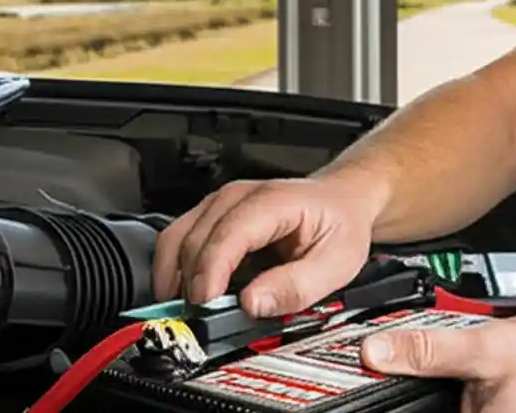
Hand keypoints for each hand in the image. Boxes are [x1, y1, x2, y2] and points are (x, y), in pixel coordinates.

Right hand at [152, 177, 378, 316]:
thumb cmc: (340, 225)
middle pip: (195, 238)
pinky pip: (178, 240)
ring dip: (175, 277)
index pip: (229, 233)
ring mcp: (221, 203)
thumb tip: (252, 303)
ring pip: (177, 237)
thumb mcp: (337, 262)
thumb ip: (297, 286)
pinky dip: (175, 270)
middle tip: (199, 320)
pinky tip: (189, 292)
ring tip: (189, 310)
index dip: (211, 271)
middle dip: (190, 283)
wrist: (341, 201)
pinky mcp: (211, 216)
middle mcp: (239, 196)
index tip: (205, 304)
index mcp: (273, 201)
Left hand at [360, 313, 515, 412]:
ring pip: (447, 410)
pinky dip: (458, 395)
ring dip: (441, 395)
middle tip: (446, 373)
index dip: (397, 410)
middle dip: (421, 397)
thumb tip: (377, 352)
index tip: (375, 395)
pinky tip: (470, 378)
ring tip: (461, 373)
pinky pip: (467, 409)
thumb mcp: (484, 348)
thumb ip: (427, 352)